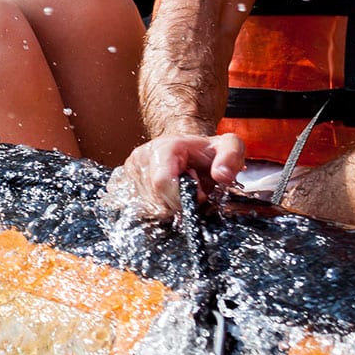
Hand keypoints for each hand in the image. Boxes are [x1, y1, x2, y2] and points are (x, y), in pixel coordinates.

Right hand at [106, 132, 249, 219]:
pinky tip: (168, 197)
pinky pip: (139, 207)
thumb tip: (221, 175)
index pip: (162, 182)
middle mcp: (140, 158)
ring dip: (168, 206)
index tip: (199, 195)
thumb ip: (230, 158)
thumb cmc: (207, 151)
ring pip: (147, 207)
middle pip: (155, 199)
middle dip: (178, 203)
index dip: (182, 197)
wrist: (187, 148)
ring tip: (180, 191)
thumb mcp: (230, 146)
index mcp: (162, 148)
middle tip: (192, 191)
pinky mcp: (124, 183)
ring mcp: (129, 171)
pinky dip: (158, 207)